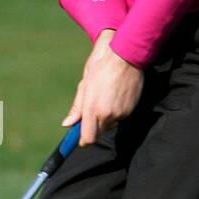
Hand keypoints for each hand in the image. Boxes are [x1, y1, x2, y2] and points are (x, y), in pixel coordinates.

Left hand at [61, 28, 144, 145]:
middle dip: (93, 127)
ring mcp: (120, 113)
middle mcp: (107, 114)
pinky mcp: (130, 110)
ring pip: (109, 125)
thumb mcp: (84, 86)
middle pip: (98, 133)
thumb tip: (67, 124)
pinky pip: (119, 118)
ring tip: (105, 97)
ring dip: (105, 118)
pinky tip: (114, 96)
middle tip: (92, 110)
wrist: (125, 57)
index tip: (79, 140)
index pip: (88, 138)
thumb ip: (77, 108)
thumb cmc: (101, 68)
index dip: (83, 141)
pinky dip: (115, 112)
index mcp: (92, 108)